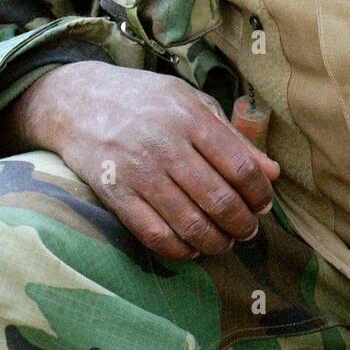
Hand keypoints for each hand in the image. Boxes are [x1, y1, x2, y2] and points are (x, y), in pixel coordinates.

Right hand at [0, 60, 278, 259]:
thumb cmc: (145, 100)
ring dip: (214, 241)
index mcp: (190, 118)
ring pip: (188, 222)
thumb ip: (233, 138)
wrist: (77, 100)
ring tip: (224, 243)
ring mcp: (137, 171)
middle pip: (218, 199)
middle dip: (241, 224)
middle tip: (247, 231)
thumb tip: (272, 173)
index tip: (263, 205)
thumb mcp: (192, 103)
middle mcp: (165, 145)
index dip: (259, 194)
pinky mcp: (114, 194)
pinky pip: (153, 233)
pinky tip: (190, 249)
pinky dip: (178, 249)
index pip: (239, 166)